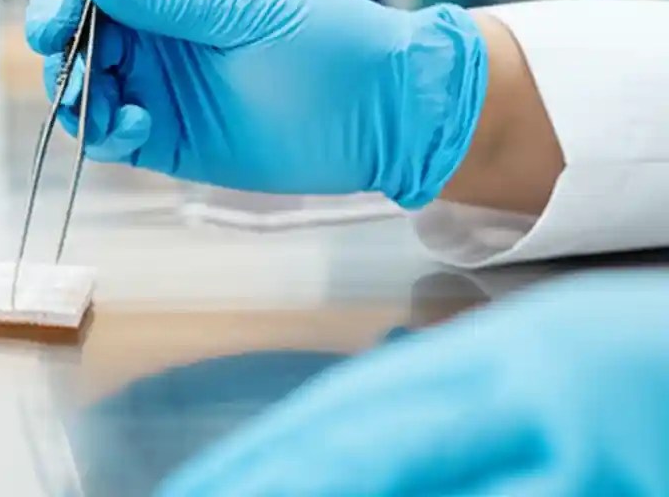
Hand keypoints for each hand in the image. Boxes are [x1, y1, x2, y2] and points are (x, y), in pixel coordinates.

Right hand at [24, 0, 487, 207]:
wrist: (377, 113)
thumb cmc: (323, 40)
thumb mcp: (240, 7)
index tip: (48, 29)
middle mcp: (152, 30)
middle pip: (74, 36)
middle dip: (63, 58)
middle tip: (77, 83)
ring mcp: (154, 84)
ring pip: (82, 89)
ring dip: (78, 100)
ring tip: (111, 114)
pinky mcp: (162, 136)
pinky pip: (107, 134)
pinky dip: (104, 134)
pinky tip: (136, 130)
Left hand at [156, 269, 668, 495]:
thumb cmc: (649, 358)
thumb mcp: (545, 352)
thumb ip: (456, 382)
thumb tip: (365, 404)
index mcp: (500, 346)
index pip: (354, 400)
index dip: (271, 447)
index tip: (205, 484)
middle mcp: (526, 389)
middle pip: (368, 444)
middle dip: (270, 481)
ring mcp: (579, 450)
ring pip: (423, 486)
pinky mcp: (620, 491)